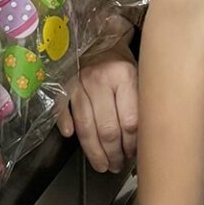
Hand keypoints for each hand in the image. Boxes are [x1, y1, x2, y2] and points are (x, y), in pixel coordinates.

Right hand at [53, 51, 139, 172]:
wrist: (99, 39)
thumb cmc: (121, 63)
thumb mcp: (138, 77)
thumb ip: (138, 104)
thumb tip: (141, 141)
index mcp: (123, 76)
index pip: (130, 121)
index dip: (132, 144)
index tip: (134, 154)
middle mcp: (99, 79)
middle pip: (108, 128)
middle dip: (114, 154)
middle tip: (117, 166)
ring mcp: (78, 83)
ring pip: (86, 127)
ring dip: (94, 151)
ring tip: (102, 165)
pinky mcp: (62, 85)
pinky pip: (62, 110)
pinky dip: (66, 125)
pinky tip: (71, 137)